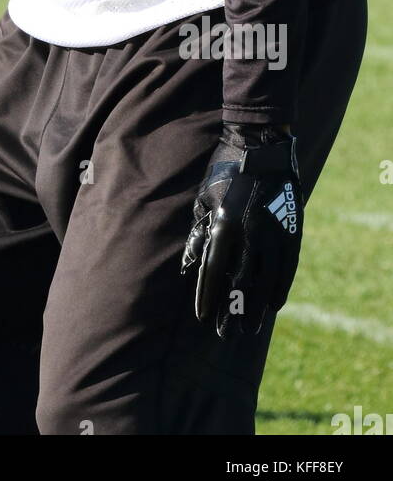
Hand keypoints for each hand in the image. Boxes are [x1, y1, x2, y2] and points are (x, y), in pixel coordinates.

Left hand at [181, 122, 302, 337]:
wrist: (261, 146)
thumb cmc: (224, 172)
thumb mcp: (203, 199)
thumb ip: (198, 234)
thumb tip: (189, 267)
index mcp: (224, 224)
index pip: (214, 271)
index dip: (208, 297)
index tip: (203, 318)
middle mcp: (250, 234)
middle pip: (241, 283)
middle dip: (233, 311)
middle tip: (227, 334)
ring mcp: (274, 233)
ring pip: (267, 281)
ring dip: (258, 307)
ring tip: (251, 328)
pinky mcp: (291, 231)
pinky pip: (287, 268)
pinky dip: (280, 288)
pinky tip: (274, 305)